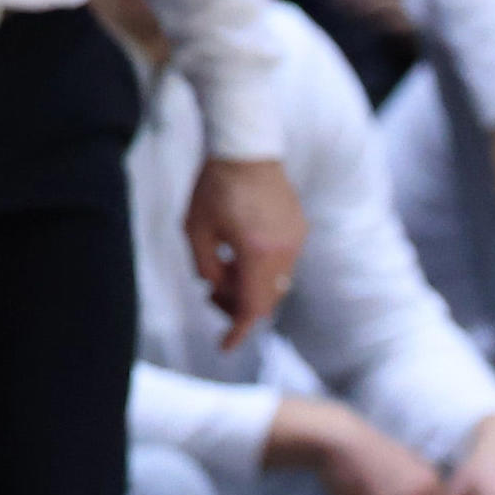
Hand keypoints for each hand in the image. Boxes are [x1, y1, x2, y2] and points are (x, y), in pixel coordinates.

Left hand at [185, 156, 305, 345]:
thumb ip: (205, 266)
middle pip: (266, 299)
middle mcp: (283, 251)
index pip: (251, 307)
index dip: (237, 331)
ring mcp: (296, 241)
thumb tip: (215, 287)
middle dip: (239, 305)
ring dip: (251, 286)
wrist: (246, 148)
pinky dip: (262, 269)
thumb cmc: (215, 186)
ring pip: (276, 282)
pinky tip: (242, 252)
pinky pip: (283, 263)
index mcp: (256, 253)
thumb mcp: (195, 229)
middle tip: (212, 295)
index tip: (225, 346)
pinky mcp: (299, 230)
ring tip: (225, 268)